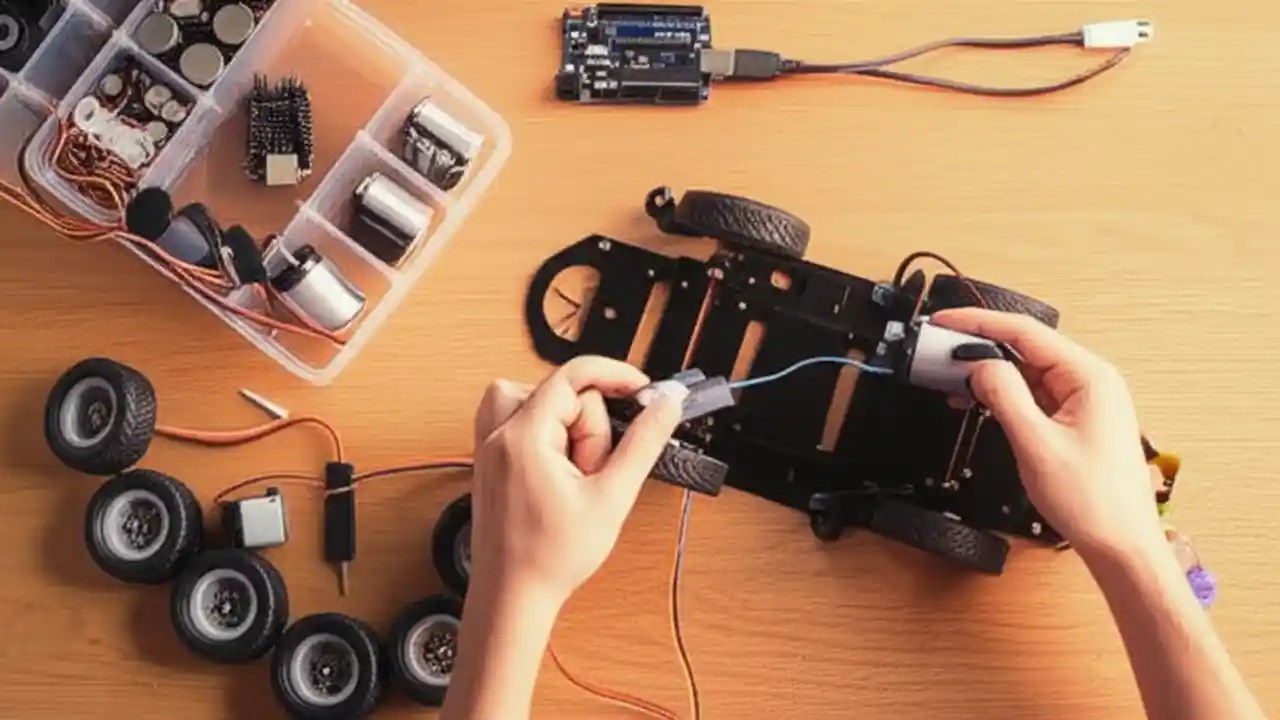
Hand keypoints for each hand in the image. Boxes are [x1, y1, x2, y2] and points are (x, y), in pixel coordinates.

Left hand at [469, 356, 684, 606]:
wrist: (512, 597)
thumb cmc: (549, 559)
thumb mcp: (612, 497)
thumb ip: (644, 443)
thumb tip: (666, 404)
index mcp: (523, 437)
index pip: (573, 376)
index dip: (615, 377)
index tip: (642, 390)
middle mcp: (497, 434)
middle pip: (559, 392)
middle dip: (588, 427)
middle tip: (593, 471)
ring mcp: (487, 446)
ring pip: (532, 398)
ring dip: (562, 424)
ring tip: (574, 467)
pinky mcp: (488, 459)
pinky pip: (513, 417)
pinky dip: (541, 429)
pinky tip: (557, 463)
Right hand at [931, 308, 1160, 558]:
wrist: (1121, 544)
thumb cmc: (1094, 501)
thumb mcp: (1037, 444)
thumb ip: (1005, 397)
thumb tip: (979, 366)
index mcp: (1089, 376)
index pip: (1025, 333)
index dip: (979, 323)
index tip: (945, 322)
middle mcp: (1090, 381)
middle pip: (1024, 349)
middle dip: (979, 348)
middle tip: (939, 351)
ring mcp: (1083, 400)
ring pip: (1025, 372)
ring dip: (988, 375)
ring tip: (948, 377)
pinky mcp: (1074, 419)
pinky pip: (1032, 394)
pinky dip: (1001, 395)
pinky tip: (974, 399)